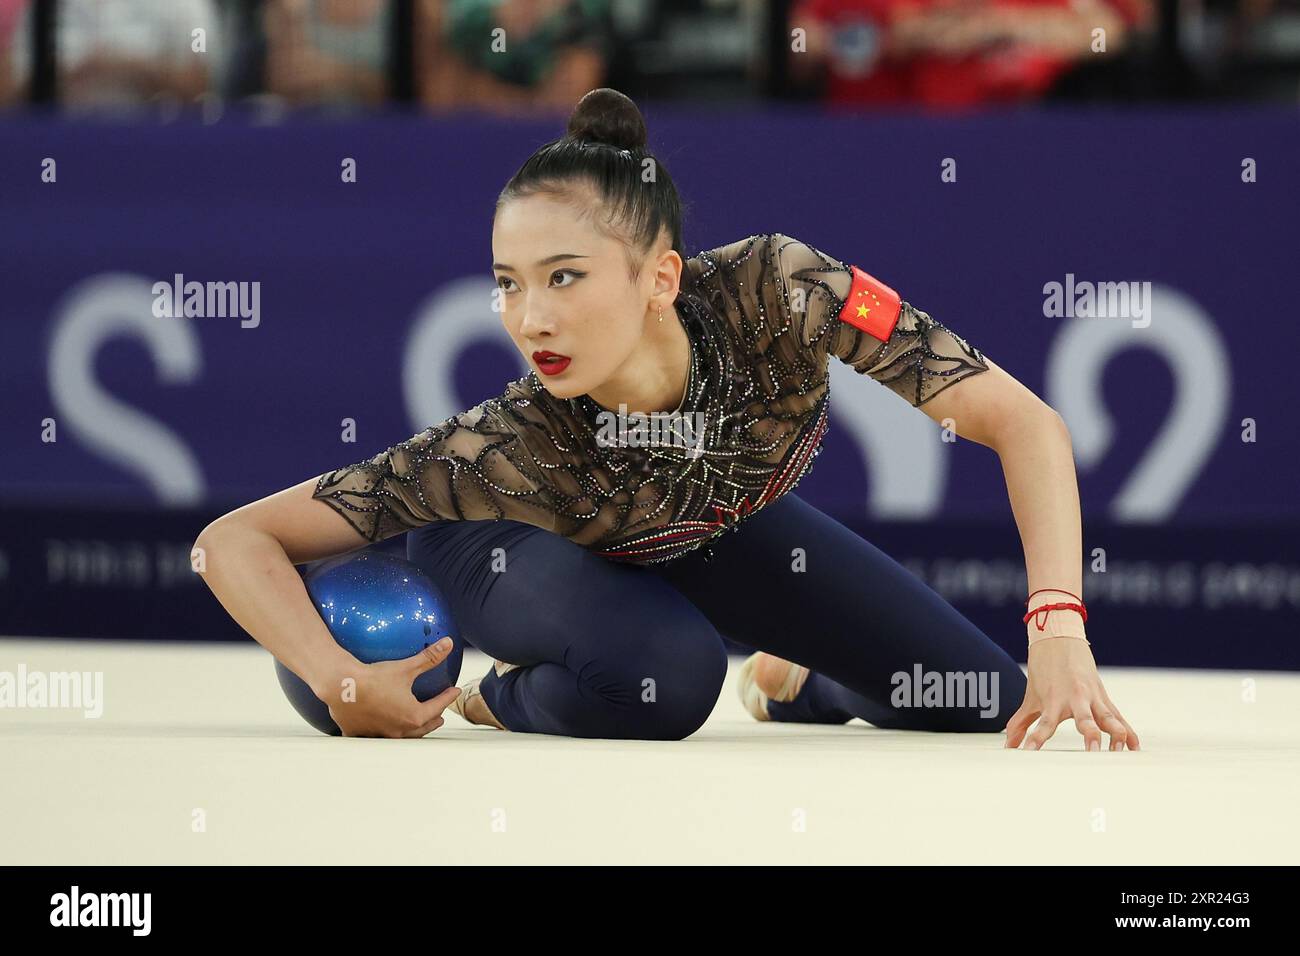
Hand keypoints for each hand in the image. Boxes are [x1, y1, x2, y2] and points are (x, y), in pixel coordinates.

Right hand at [322, 639, 462, 738]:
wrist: (341, 686)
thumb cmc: (374, 678)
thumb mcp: (406, 667)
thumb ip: (429, 658)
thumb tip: (448, 644)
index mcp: (413, 716)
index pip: (437, 706)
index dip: (448, 697)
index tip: (453, 692)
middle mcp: (398, 730)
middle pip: (422, 727)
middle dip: (433, 720)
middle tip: (440, 714)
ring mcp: (380, 734)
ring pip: (402, 736)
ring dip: (413, 730)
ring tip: (417, 724)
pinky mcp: (361, 734)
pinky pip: (374, 735)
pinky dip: (381, 732)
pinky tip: (381, 727)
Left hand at [1004, 639, 1139, 750]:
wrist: (1059, 640)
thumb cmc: (1043, 670)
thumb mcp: (1030, 697)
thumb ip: (1020, 723)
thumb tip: (1009, 746)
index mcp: (1054, 700)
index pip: (1044, 724)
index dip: (1036, 738)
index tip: (1028, 752)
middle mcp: (1075, 699)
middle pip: (1085, 719)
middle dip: (1090, 735)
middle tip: (1092, 752)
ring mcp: (1093, 698)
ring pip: (1108, 717)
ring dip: (1115, 734)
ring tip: (1119, 751)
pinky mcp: (1104, 698)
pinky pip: (1119, 717)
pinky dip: (1128, 732)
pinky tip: (1134, 748)